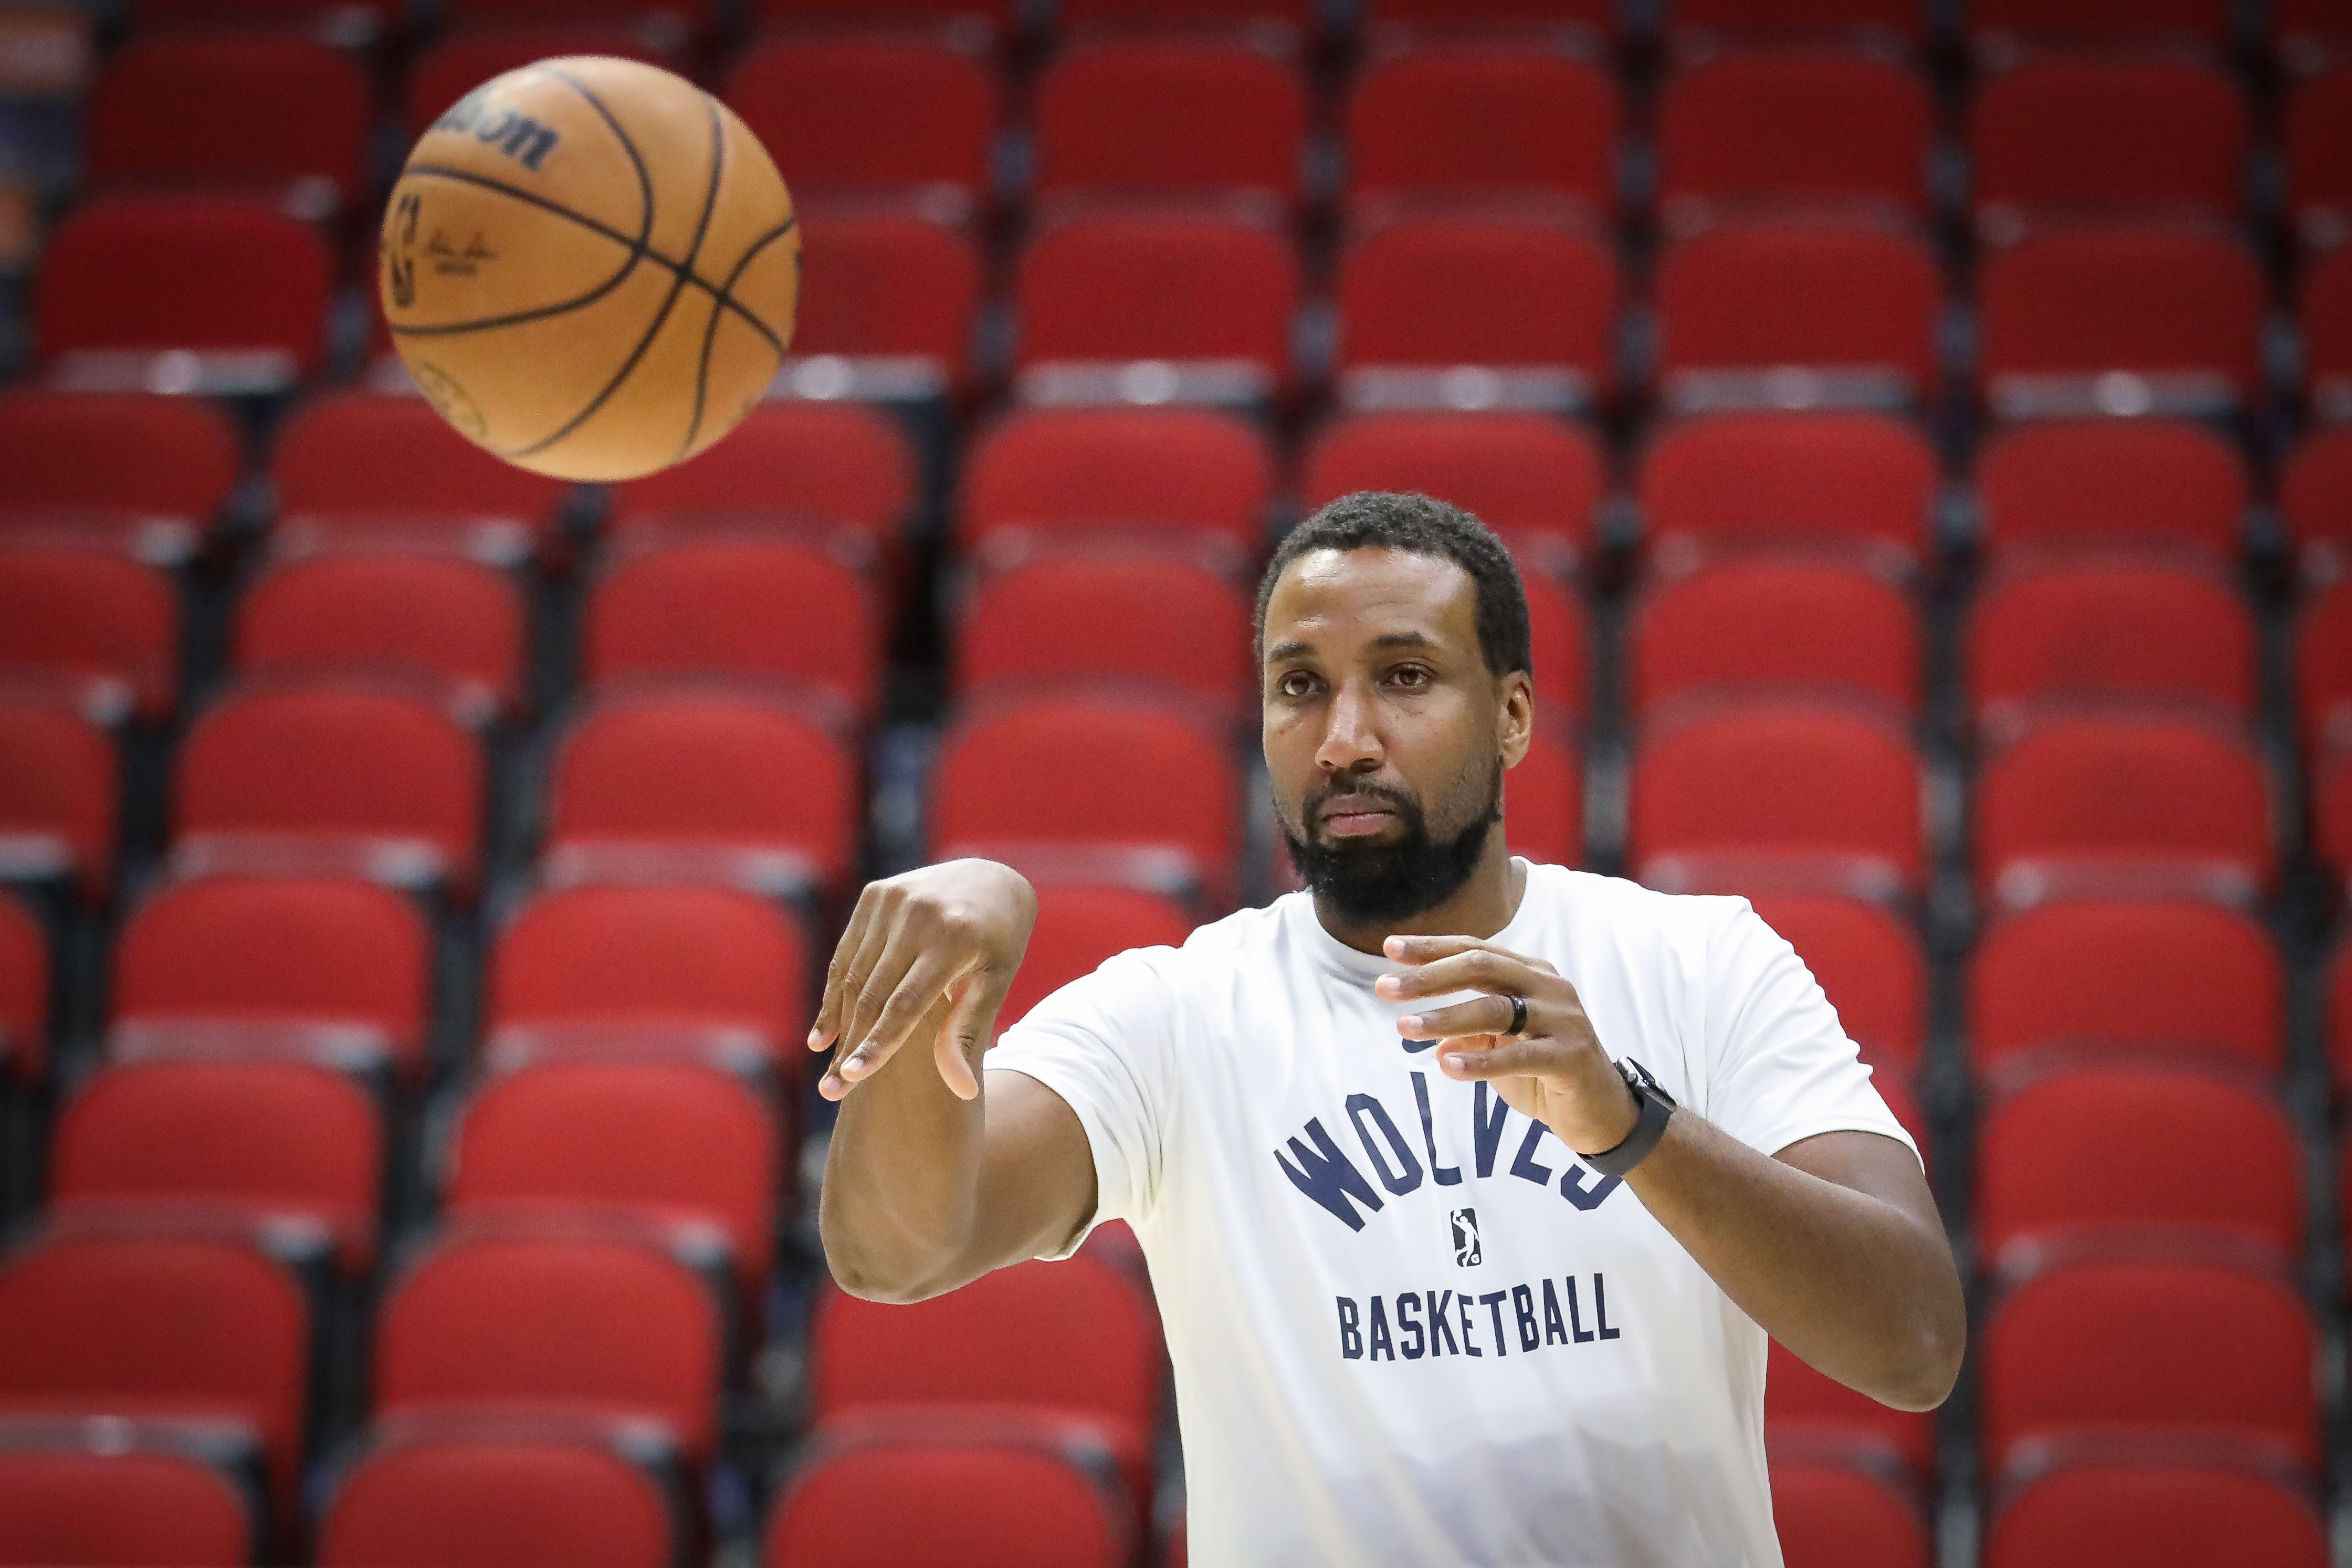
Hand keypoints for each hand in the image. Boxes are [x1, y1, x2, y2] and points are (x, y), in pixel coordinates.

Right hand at [809, 859, 1036, 1101]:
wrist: (991, 879)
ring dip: (838, 1025)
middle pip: (873, 993)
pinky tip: (824, 1033)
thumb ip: (968, 1033)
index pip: (908, 1002)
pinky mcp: (875, 894)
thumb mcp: (994, 984)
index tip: (853, 1078)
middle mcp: (920, 915)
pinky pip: (847, 952)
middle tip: (833, 1091)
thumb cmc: (997, 944)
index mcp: (955, 938)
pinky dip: (834, 992)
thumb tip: (963, 1092)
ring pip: (853, 975)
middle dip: (851, 1046)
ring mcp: (893, 900)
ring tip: (829, 1072)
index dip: (879, 1041)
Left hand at [1374, 934, 1638, 1155]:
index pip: (1475, 950)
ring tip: (1406, 1028)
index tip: (1388, 949)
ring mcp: (1564, 1020)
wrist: (1601, 1114)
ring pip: (1497, 1009)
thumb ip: (1470, 1033)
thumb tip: (1431, 1036)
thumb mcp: (1500, 1047)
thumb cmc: (1545, 1073)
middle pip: (1482, 967)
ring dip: (1446, 1017)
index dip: (1432, 948)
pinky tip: (1448, 1067)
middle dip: (1429, 976)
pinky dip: (1482, 1061)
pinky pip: (1521, 1055)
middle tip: (1385, 987)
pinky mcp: (1572, 1057)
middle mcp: (1548, 987)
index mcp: (1530, 973)